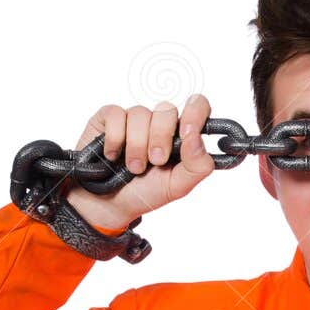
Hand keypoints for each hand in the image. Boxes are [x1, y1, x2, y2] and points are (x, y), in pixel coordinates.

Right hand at [63, 95, 216, 231]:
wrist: (111, 203)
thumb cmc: (146, 192)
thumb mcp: (179, 186)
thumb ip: (198, 165)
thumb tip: (197, 139)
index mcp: (182, 135)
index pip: (198, 106)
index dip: (195, 113)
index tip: (186, 134)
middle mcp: (159, 123)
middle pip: (167, 110)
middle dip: (160, 139)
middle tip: (155, 161)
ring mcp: (135, 118)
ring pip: (141, 113)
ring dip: (136, 145)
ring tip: (134, 167)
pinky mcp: (110, 117)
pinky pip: (116, 114)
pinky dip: (115, 138)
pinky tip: (113, 155)